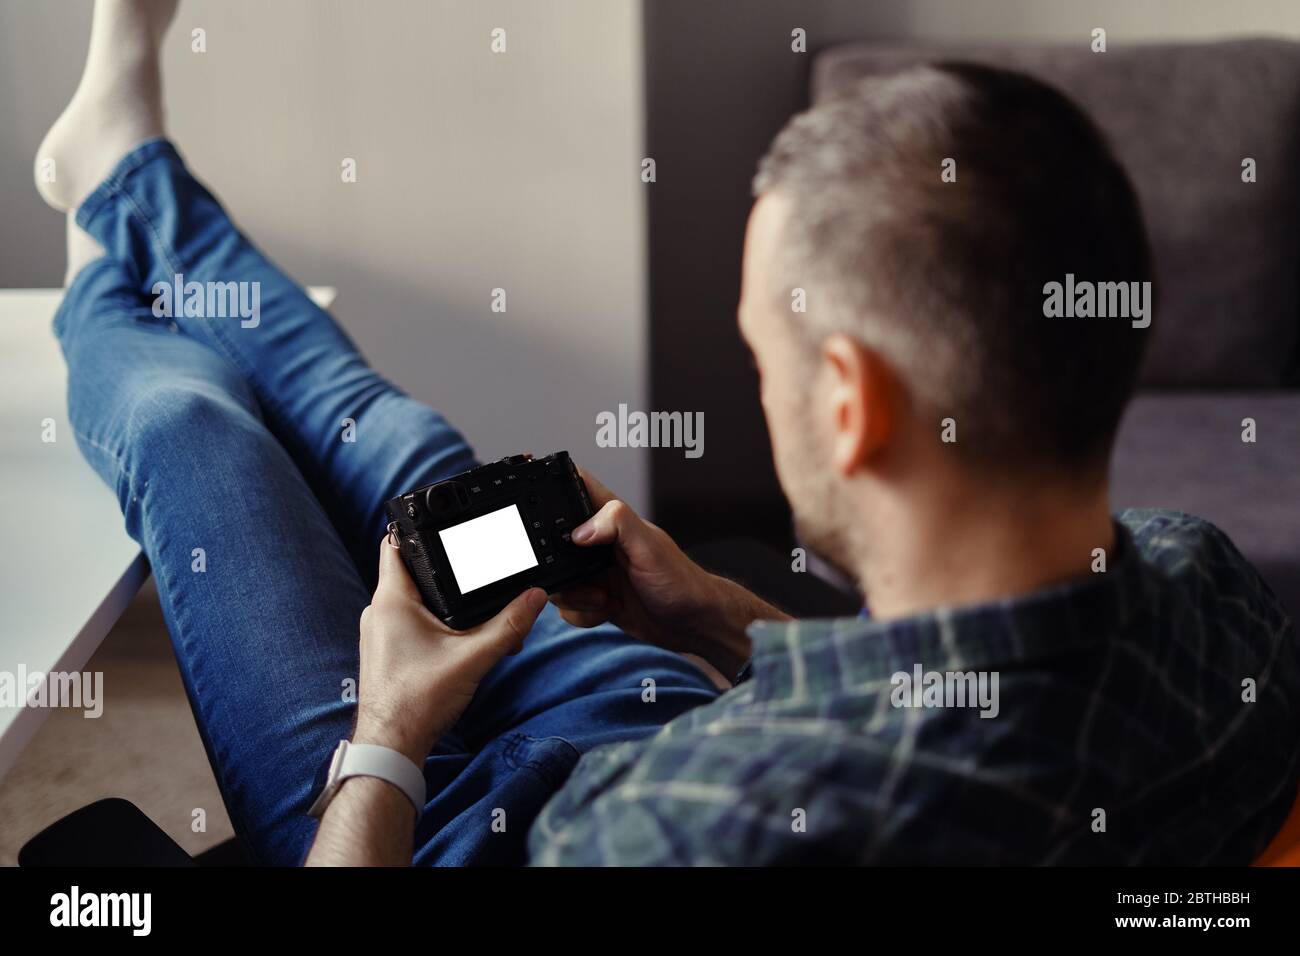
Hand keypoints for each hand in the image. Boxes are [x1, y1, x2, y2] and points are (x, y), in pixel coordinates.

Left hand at [353, 537, 547, 764]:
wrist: (391, 745)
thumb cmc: (418, 702)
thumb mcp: (474, 658)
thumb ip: (508, 624)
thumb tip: (536, 597)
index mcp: (392, 600)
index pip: (396, 542)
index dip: (417, 524)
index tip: (442, 517)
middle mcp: (378, 611)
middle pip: (410, 568)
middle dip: (443, 563)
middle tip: (473, 558)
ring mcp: (379, 631)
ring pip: (412, 597)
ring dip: (441, 595)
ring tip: (474, 600)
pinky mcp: (385, 650)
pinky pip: (409, 620)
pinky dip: (434, 618)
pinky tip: (459, 634)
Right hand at [550, 467, 788, 676]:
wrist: (692, 624)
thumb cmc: (680, 580)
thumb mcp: (649, 546)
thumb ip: (617, 524)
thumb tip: (579, 530)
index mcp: (612, 519)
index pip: (576, 487)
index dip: (554, 485)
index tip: (538, 502)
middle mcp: (599, 543)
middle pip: (552, 541)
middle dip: (557, 564)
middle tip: (583, 576)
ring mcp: (595, 571)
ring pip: (556, 578)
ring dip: (574, 595)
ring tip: (602, 597)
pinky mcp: (594, 598)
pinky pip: (568, 606)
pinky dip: (582, 613)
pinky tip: (606, 610)